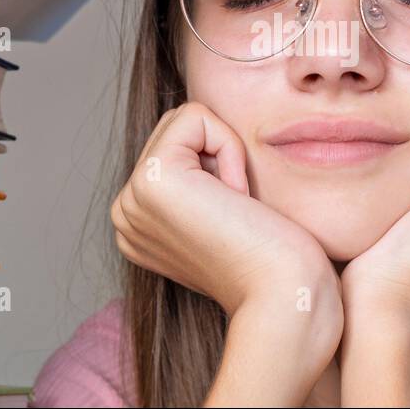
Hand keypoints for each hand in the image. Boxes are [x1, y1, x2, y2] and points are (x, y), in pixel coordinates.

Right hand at [110, 101, 340, 323]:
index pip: (176, 147)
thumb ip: (201, 181)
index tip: (234, 216)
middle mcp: (126, 213)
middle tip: (238, 209)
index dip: (218, 165)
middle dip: (218, 154)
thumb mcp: (222, 213)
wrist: (283, 292)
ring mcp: (131, 199)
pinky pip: (195, 117)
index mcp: (139, 223)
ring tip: (236, 205)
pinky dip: (229, 147)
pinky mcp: (152, 179)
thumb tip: (203, 138)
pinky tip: (236, 196)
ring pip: (184, 119)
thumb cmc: (272, 257)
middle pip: (175, 128)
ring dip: (225, 152)